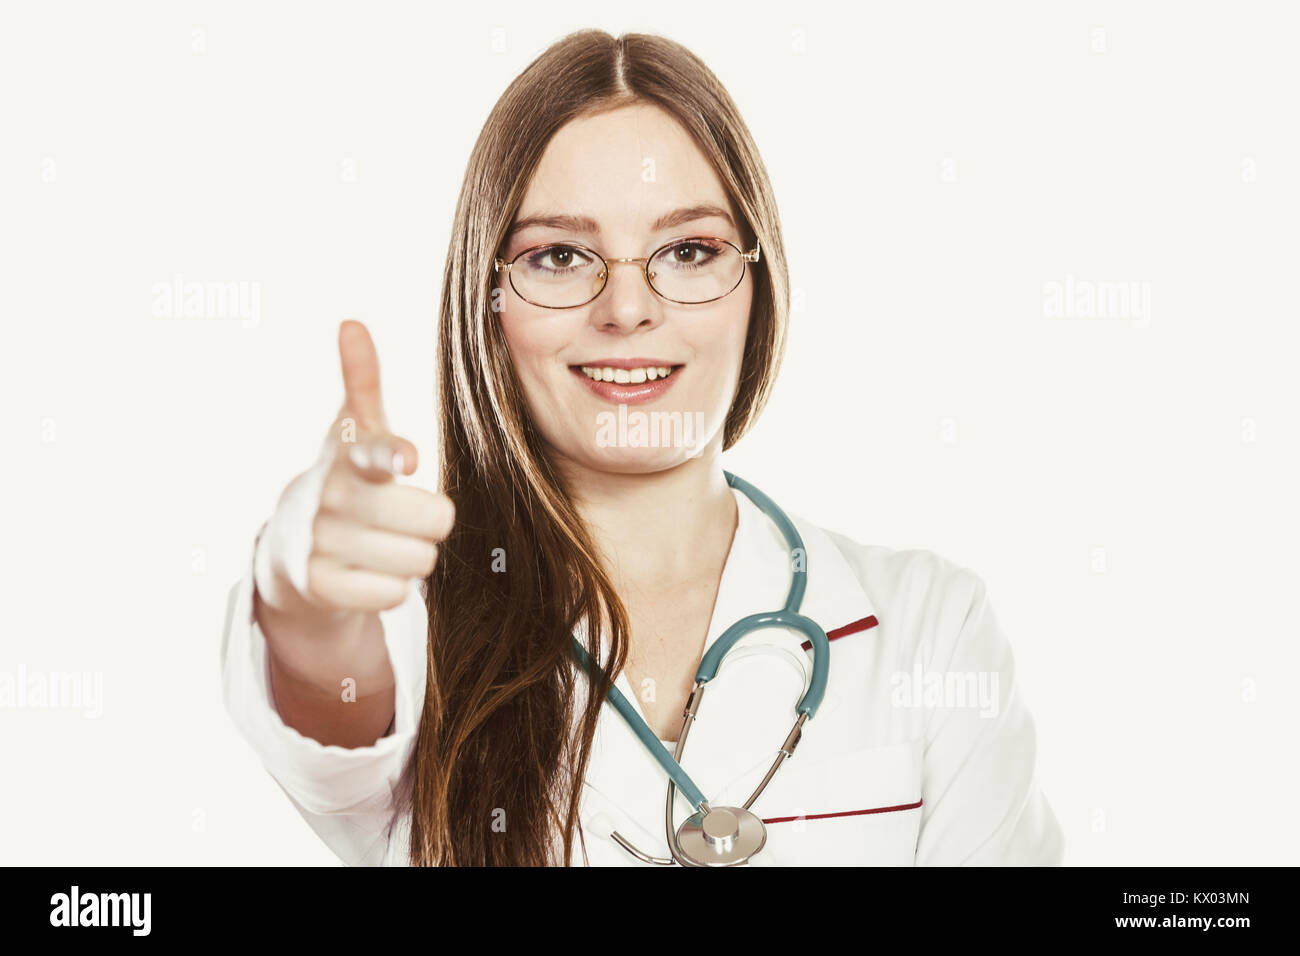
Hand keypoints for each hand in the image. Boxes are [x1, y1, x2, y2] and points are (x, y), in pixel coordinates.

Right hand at [254, 320, 454, 616]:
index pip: (373, 452)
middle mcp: (330, 498)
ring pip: (420, 561)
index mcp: (346, 456)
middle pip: (432, 519)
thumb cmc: (344, 480)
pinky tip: (370, 573)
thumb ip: (360, 381)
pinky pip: (395, 595)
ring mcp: (321, 545)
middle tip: (407, 516)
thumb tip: (351, 322)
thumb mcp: (351, 431)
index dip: (392, 455)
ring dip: (415, 556)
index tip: (407, 459)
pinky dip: (393, 588)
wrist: (290, 550)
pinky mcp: (320, 588)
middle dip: (431, 522)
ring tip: (388, 543)